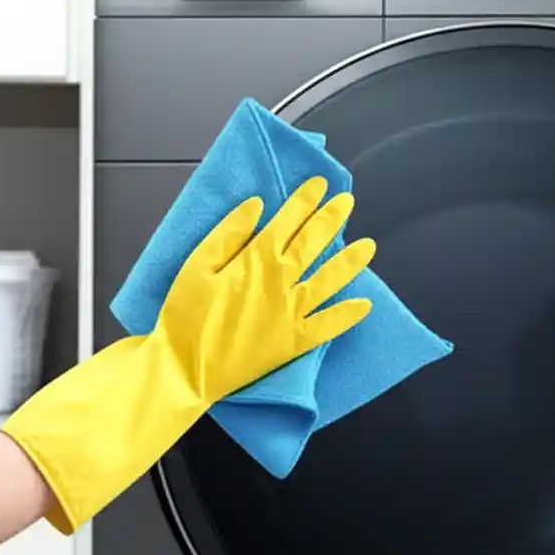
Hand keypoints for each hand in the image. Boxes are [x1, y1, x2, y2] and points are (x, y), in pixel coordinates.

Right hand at [160, 175, 374, 401]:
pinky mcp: (294, 341)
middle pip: (313, 243)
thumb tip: (257, 206)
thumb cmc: (185, 316)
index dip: (305, 200)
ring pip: (329, 280)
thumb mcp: (196, 266)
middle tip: (347, 201)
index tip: (320, 185)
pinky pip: (328, 326)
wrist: (186, 369)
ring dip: (350, 261)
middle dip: (331, 219)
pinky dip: (347, 315)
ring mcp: (292, 313)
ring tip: (369, 245)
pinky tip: (365, 304)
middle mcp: (281, 282)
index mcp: (256, 260)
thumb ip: (228, 234)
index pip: (287, 221)